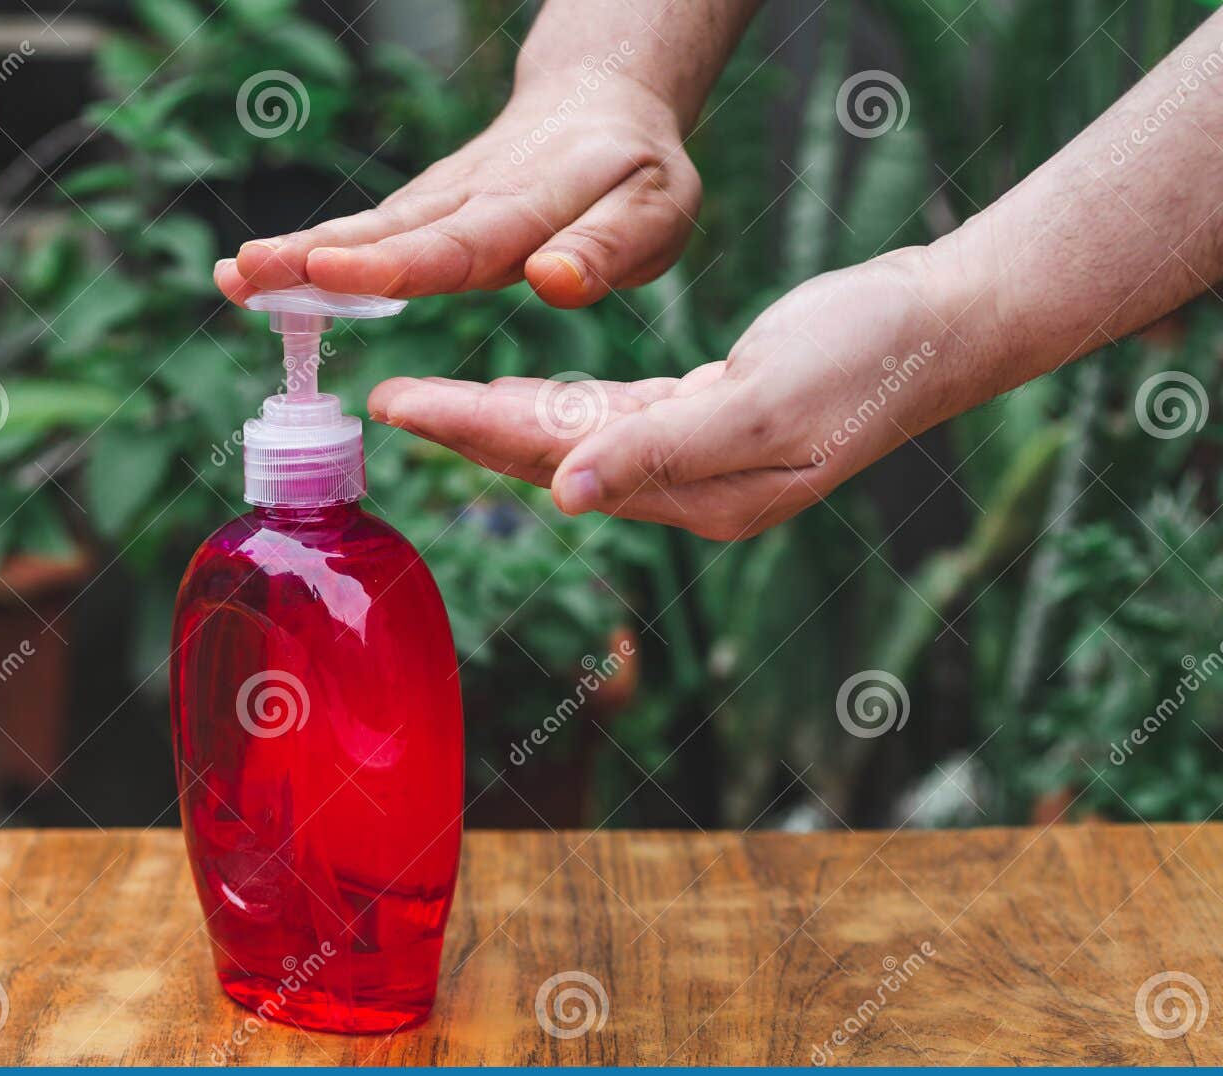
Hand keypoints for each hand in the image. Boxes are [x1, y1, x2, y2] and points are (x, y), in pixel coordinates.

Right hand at [215, 74, 698, 308]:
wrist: (600, 104)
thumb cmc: (636, 174)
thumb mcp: (656, 211)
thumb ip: (606, 249)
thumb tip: (551, 282)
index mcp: (536, 198)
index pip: (464, 239)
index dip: (400, 263)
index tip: (335, 274)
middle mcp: (474, 194)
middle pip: (393, 232)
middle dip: (319, 258)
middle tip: (250, 273)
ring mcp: (440, 198)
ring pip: (367, 229)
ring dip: (298, 255)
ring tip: (233, 276)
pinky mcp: (420, 207)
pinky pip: (364, 233)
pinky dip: (309, 254)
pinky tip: (250, 275)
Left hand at [368, 243, 1001, 539]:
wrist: (939, 327)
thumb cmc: (865, 359)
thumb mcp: (764, 403)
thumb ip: (663, 449)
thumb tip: (567, 493)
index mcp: (699, 496)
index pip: (559, 464)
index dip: (474, 433)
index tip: (401, 407)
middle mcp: (690, 489)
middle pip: (554, 458)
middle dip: (467, 429)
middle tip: (388, 402)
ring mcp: (699, 458)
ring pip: (577, 437)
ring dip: (502, 418)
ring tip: (431, 402)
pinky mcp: (709, 418)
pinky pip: (615, 418)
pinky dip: (562, 407)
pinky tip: (519, 399)